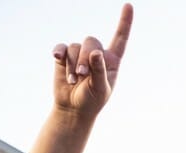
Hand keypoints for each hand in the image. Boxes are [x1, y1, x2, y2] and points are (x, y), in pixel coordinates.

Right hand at [50, 4, 132, 119]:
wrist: (73, 108)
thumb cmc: (92, 100)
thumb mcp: (100, 89)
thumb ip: (99, 71)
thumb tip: (96, 53)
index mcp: (111, 61)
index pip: (120, 38)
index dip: (124, 22)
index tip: (129, 5)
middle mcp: (96, 54)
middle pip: (91, 41)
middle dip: (85, 57)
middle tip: (82, 74)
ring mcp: (79, 54)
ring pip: (75, 46)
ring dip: (72, 64)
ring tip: (73, 80)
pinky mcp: (64, 57)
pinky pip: (61, 47)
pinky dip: (59, 53)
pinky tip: (57, 59)